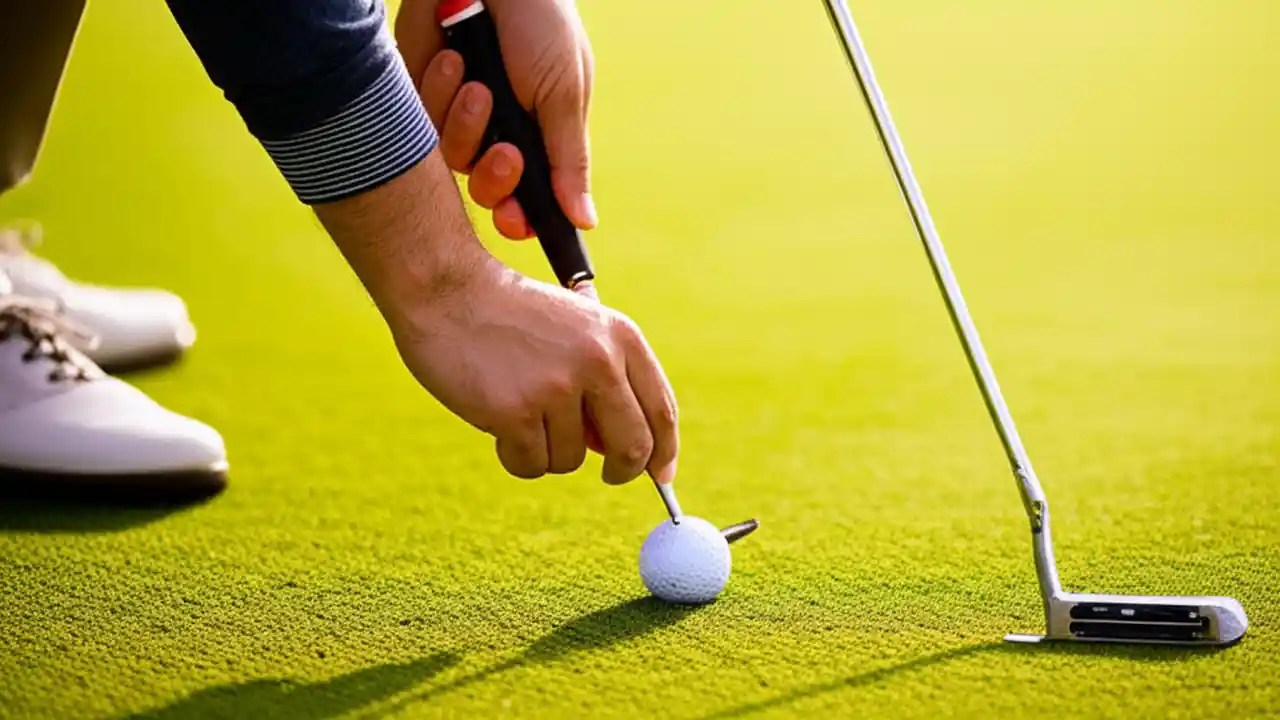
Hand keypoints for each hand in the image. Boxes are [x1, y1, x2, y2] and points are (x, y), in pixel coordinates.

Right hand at [316, 156, 675, 484]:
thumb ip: (608, 381)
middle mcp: (598, 360)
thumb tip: (626, 453)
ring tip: (520, 410)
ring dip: (547, 450)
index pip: (661, 409)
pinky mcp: (516, 410)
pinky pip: (531, 464)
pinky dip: (514, 455)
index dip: (664, 451)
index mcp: (620, 336)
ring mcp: (557, 386)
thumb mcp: (576, 329)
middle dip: (623, 471)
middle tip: (609, 475)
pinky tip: (497, 420)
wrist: (447, 289)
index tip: (660, 476)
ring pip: (572, 460)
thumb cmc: (510, 314)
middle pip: (633, 446)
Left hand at [396, 0, 594, 239]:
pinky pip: (424, 126)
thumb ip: (569, 160)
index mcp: (541, 134)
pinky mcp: (423, 95)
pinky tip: (452, 59)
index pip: (531, 197)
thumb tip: (585, 220)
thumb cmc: (538, 19)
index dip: (523, 217)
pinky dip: (439, 94)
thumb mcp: (564, 90)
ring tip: (479, 83)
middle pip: (491, 192)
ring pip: (456, 161)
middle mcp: (500, 131)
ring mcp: (459, 114)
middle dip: (496, 178)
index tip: (519, 224)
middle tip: (506, 152)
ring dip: (468, 125)